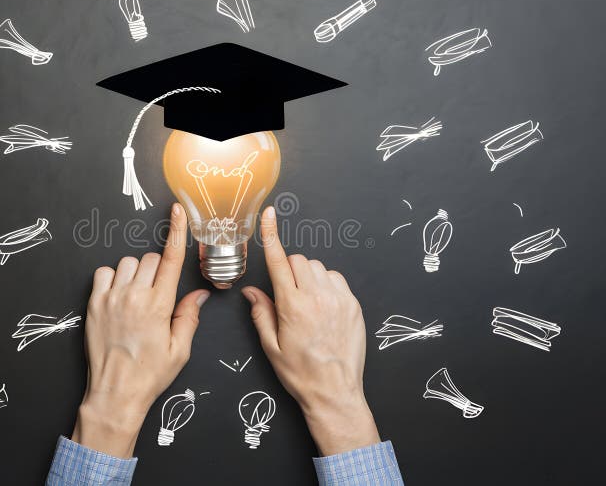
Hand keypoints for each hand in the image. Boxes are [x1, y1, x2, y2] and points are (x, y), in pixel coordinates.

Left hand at [72, 203, 209, 457]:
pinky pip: (103, 272)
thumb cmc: (149, 374)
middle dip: (159, 269)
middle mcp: (135, 295)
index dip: (176, 232)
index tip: (177, 212)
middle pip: (151, 259)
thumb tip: (200, 294)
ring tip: (137, 297)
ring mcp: (112, 297)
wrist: (115, 392)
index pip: (172, 259)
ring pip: (128, 263)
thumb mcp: (180, 349)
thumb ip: (190, 316)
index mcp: (160, 305)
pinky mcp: (94, 303)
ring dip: (136, 272)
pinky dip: (113, 278)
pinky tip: (118, 295)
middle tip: (158, 294)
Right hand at [241, 206, 380, 455]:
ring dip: (308, 276)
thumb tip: (252, 291)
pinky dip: (326, 284)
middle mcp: (316, 297)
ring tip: (307, 302)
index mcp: (292, 306)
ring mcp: (338, 299)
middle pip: (298, 260)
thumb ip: (261, 312)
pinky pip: (336, 278)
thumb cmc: (300, 373)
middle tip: (287, 293)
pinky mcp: (353, 304)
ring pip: (318, 267)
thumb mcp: (271, 346)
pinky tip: (323, 305)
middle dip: (288, 268)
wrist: (334, 391)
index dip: (272, 234)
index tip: (268, 215)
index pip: (279, 261)